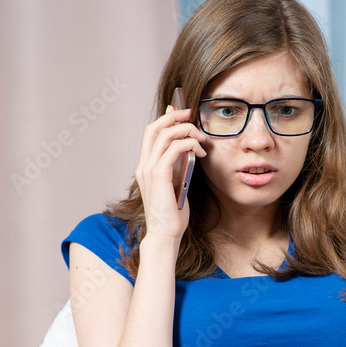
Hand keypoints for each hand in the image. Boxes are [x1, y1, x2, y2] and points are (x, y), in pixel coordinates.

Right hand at [135, 105, 206, 241]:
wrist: (165, 234)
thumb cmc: (172, 214)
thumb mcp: (176, 184)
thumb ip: (178, 166)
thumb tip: (187, 149)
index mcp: (145, 166)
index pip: (151, 133)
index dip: (165, 118)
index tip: (181, 112)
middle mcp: (144, 165)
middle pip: (155, 127)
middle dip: (175, 116)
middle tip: (192, 114)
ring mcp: (149, 170)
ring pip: (165, 134)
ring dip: (186, 130)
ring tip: (201, 139)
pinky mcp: (159, 176)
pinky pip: (174, 149)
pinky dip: (188, 144)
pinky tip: (199, 152)